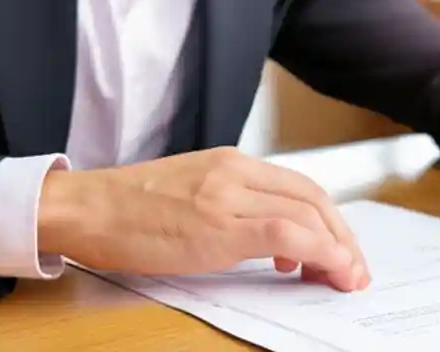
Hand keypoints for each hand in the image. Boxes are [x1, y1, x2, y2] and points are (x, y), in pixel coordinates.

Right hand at [37, 147, 369, 290]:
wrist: (85, 207)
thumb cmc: (127, 209)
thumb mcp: (190, 193)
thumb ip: (231, 205)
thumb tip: (273, 241)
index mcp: (230, 163)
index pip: (301, 186)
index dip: (332, 220)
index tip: (342, 250)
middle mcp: (235, 172)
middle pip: (314, 198)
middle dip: (344, 237)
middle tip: (354, 270)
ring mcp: (227, 197)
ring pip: (307, 214)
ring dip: (338, 249)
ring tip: (342, 277)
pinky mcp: (217, 226)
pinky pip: (286, 233)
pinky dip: (317, 251)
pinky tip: (324, 269)